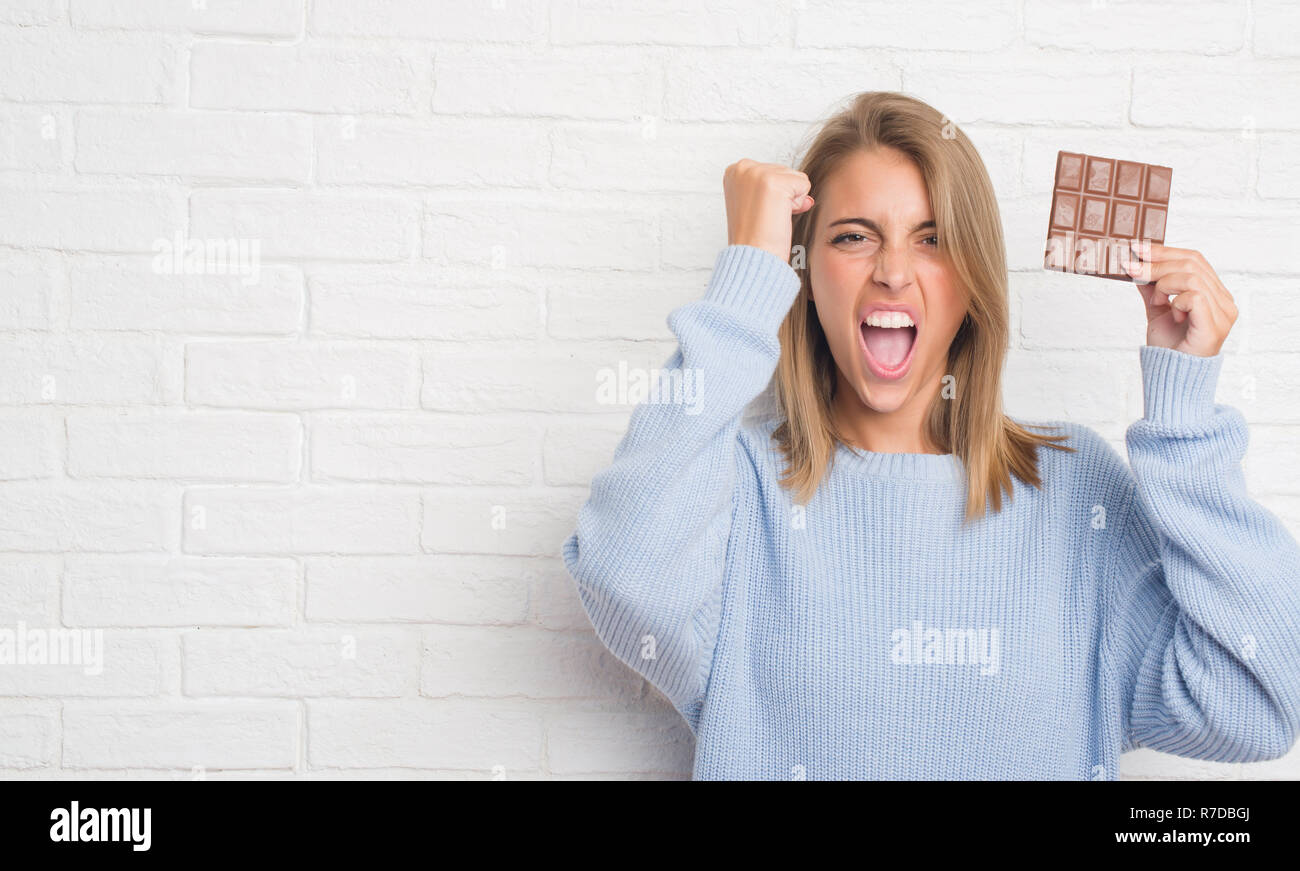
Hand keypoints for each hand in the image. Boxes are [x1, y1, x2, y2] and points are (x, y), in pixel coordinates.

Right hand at [723, 158, 813, 263]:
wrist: (753, 257)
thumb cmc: (753, 238)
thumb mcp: (756, 205)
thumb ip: (776, 191)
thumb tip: (806, 198)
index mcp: (734, 172)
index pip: (774, 171)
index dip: (774, 195)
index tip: (759, 211)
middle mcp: (742, 168)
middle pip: (786, 171)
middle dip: (783, 196)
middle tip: (766, 217)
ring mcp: (756, 173)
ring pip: (797, 178)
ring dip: (790, 201)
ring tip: (771, 217)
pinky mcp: (772, 181)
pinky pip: (804, 185)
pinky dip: (797, 205)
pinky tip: (779, 216)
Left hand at [1126, 240, 1236, 356]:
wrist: (1172, 377)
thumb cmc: (1169, 347)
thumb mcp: (1156, 310)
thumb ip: (1153, 288)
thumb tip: (1138, 264)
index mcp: (1213, 293)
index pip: (1194, 259)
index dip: (1165, 251)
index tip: (1137, 247)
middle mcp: (1223, 300)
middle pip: (1192, 263)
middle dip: (1157, 262)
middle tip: (1131, 267)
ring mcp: (1223, 312)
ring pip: (1192, 277)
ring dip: (1164, 284)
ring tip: (1156, 300)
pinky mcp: (1215, 325)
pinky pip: (1194, 296)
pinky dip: (1176, 300)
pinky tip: (1171, 313)